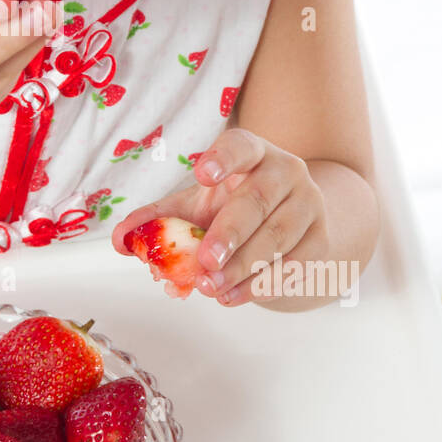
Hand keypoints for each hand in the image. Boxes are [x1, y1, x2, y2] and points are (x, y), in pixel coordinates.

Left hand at [112, 127, 329, 305]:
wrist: (290, 220)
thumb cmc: (234, 206)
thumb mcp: (196, 205)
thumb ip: (157, 219)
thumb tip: (121, 239)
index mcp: (251, 152)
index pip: (240, 145)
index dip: (223, 158)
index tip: (202, 173)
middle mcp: (285, 171)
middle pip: (259, 199)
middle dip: (231, 232)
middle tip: (205, 260)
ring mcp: (308, 204)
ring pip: (279, 236)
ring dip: (244, 267)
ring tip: (212, 288)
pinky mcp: (321, 238)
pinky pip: (297, 264)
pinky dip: (264, 284)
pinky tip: (236, 295)